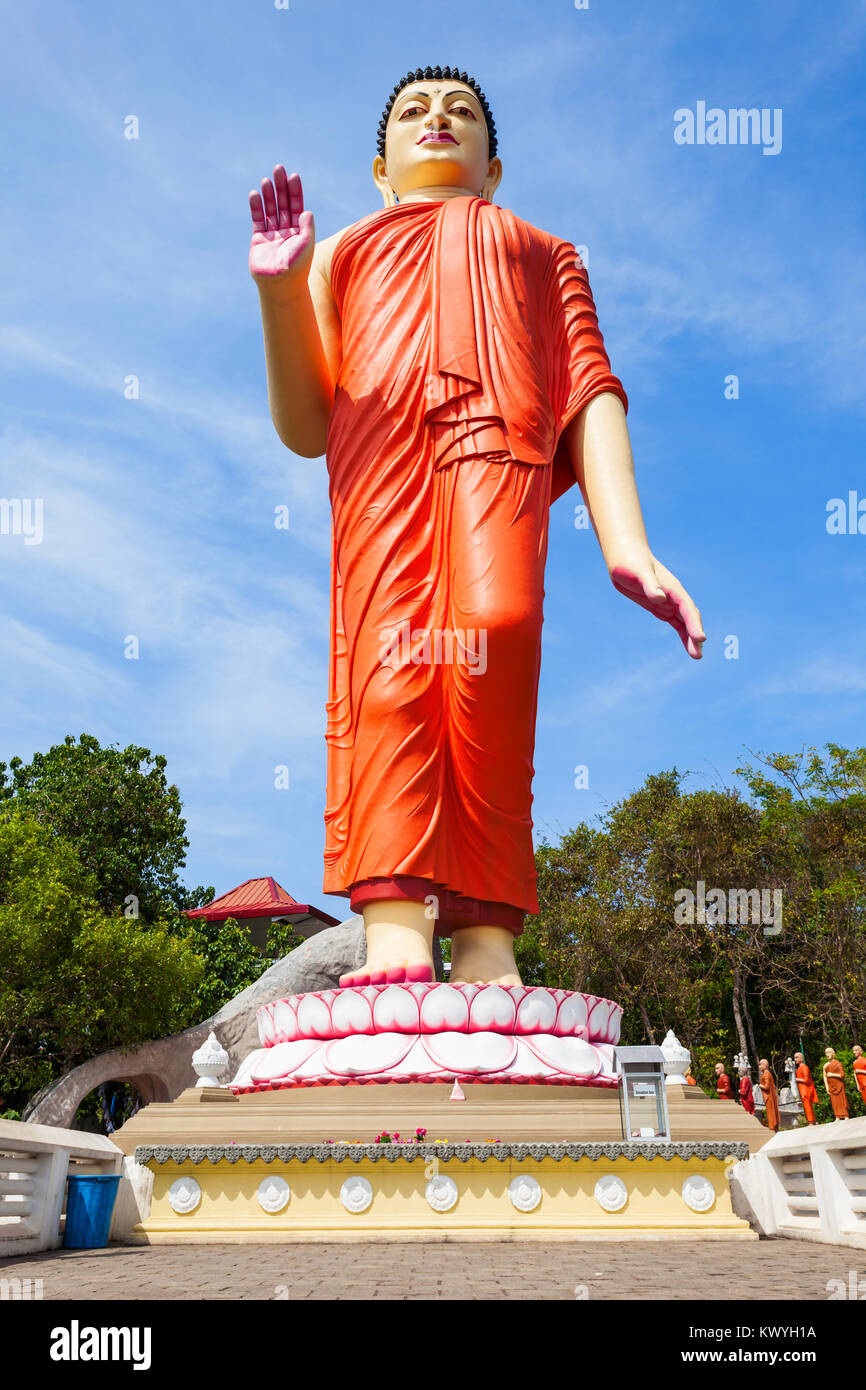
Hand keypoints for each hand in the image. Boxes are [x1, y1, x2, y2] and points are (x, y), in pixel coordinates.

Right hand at [249, 166, 313, 289]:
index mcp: (299, 232)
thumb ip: (307, 226)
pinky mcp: (259, 240)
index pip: (297, 206)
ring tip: (267, 180)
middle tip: (278, 169)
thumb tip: (306, 211)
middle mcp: (286, 231)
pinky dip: (256, 207)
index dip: (295, 192)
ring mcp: (272, 235)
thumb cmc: (297, 267)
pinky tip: (255, 194)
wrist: (280, 285)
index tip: (294, 176)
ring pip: (270, 210)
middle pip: (283, 204)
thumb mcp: (306, 244)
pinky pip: (257, 220)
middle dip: (281, 187)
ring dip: (268, 195)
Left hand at [609, 553, 705, 658]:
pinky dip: (682, 632)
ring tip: (696, 656)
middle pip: (689, 618)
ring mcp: (667, 601)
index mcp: (672, 588)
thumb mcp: (639, 572)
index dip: (694, 624)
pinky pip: (674, 621)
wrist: (624, 554)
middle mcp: (673, 596)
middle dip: (694, 635)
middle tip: (698, 655)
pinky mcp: (659, 605)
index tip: (700, 638)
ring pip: (684, 622)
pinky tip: (687, 644)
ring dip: (690, 637)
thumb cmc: (631, 560)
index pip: (687, 609)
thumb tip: (659, 598)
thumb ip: (650, 584)